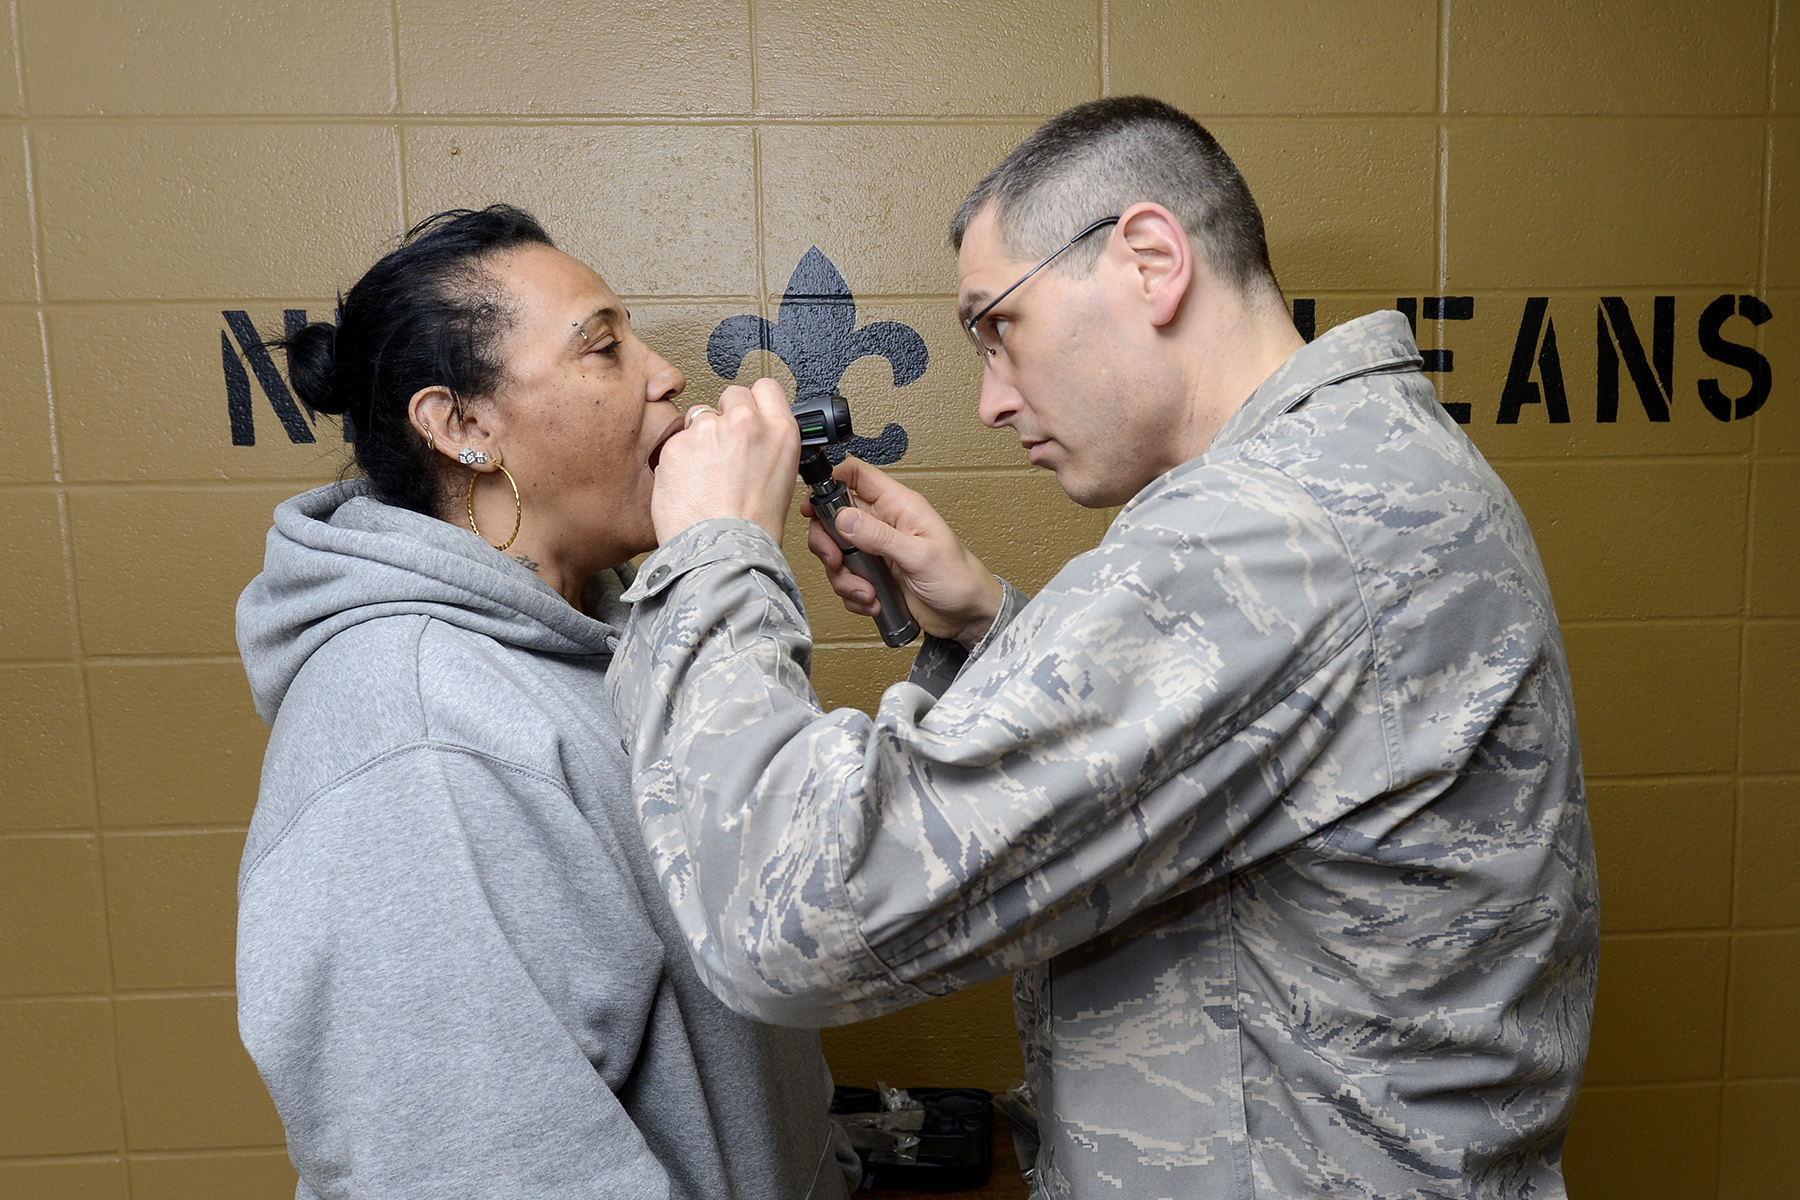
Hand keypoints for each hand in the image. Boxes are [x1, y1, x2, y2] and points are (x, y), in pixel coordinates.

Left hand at [651, 378, 799, 546]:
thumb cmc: (754, 530)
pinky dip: (678, 461)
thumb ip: (767, 446)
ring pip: (700, 417)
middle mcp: (747, 423)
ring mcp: (710, 430)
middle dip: (725, 417)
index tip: (747, 413)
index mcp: (780, 432)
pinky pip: (676, 442)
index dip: (754, 401)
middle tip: (723, 451)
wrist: (724, 553)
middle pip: (731, 395)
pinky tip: (688, 486)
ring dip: (700, 439)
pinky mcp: (678, 444)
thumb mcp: (781, 480)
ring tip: (705, 476)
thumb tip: (753, 440)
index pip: (766, 388)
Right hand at [804, 458, 1002, 648]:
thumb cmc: (960, 578)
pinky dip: (853, 594)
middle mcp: (884, 524)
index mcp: (899, 506)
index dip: (830, 483)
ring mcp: (877, 550)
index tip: (813, 508)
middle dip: (828, 543)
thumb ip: (880, 536)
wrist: (968, 616)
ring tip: (866, 592)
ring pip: (837, 553)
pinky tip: (873, 601)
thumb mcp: (921, 556)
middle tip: (836, 561)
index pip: (857, 475)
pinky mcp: (874, 575)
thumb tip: (844, 518)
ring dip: (843, 577)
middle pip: (834, 517)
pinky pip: (846, 579)